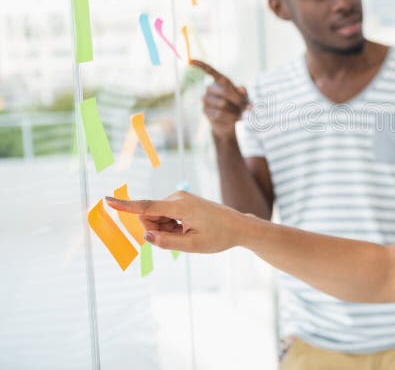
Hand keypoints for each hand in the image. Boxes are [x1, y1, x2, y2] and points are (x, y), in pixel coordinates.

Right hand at [105, 191, 246, 252]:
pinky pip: (164, 215)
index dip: (125, 206)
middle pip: (148, 216)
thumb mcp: (193, 245)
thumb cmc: (219, 236)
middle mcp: (177, 197)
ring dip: (165, 229)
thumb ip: (167, 242)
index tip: (106, 200)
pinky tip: (189, 228)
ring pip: (156, 217)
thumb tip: (146, 236)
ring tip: (188, 231)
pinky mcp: (181, 200)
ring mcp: (179, 198)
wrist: (238, 226)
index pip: (146, 206)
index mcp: (180, 206)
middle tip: (180, 236)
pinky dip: (171, 225)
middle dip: (156, 230)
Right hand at [191, 59, 249, 138]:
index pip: (210, 71)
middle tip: (247, 108)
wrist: (230, 123)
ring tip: (238, 114)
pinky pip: (220, 114)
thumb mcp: (244, 98)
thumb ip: (244, 92)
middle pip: (225, 92)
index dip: (202, 65)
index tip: (191, 60)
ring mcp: (205, 99)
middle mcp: (209, 88)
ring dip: (235, 111)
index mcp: (219, 81)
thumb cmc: (238, 106)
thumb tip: (241, 89)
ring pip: (223, 104)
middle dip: (238, 101)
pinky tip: (233, 119)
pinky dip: (231, 118)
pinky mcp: (205, 111)